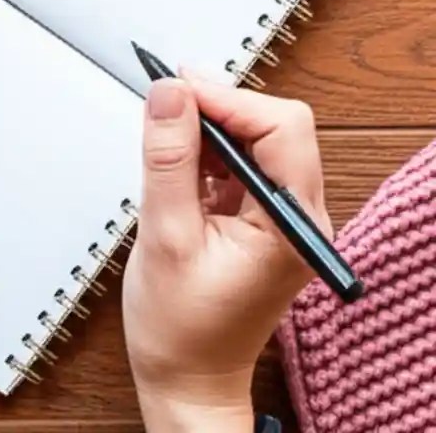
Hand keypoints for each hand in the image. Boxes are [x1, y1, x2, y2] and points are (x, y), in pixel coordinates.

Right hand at [123, 76, 330, 432]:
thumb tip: (169, 95)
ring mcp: (284, 219)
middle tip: (164, 99)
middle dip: (218, 107)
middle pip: (274, 128)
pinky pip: (242, 166)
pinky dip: (207, 154)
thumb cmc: (180, 329)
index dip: (227, 98)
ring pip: (257, 142)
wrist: (186, 378)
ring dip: (210, 130)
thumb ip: (168, 161)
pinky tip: (177, 166)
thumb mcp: (164, 237)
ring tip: (164, 138)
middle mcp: (301, 218)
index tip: (176, 86)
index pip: (281, 129)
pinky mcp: (262, 221)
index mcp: (292, 226)